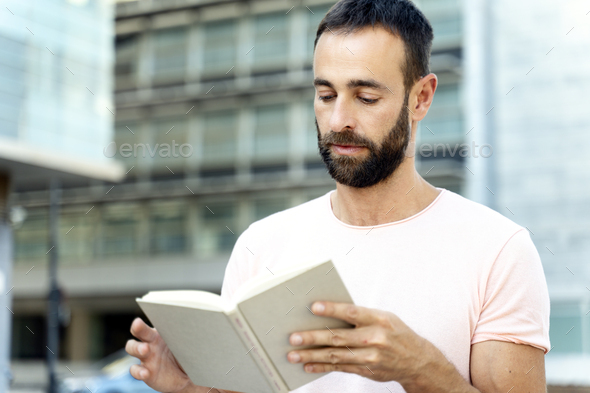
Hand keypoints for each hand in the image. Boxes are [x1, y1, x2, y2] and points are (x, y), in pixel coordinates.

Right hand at [126, 317, 191, 392]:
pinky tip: (145, 373)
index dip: (143, 321)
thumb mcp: (187, 343)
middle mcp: (150, 343)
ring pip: (133, 349)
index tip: (140, 319)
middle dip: (138, 329)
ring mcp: (146, 357)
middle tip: (138, 326)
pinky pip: (135, 371)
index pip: (150, 323)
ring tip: (145, 349)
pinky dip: (138, 372)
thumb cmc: (186, 354)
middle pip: (138, 332)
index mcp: (159, 333)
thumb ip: (185, 335)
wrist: (187, 376)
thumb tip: (194, 324)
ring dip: (137, 348)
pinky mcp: (146, 372)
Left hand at [286, 302, 437, 385]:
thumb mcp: (384, 317)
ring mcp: (370, 357)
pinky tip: (308, 365)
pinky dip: (322, 366)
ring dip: (312, 356)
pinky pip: (340, 368)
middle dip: (313, 338)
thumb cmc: (395, 332)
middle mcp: (374, 338)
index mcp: (378, 319)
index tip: (313, 307)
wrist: (417, 360)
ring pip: (335, 356)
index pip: (351, 312)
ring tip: (294, 354)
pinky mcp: (366, 369)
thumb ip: (360, 316)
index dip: (332, 309)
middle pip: (338, 337)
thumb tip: (328, 313)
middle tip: (293, 338)